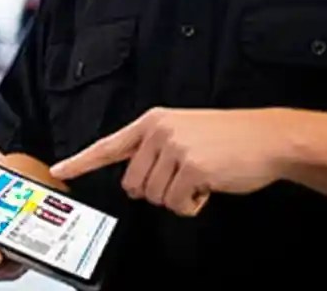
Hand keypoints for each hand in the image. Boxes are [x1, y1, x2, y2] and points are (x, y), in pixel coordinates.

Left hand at [49, 108, 291, 215]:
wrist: (267, 138)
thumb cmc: (230, 138)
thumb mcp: (185, 131)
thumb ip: (155, 150)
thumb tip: (135, 183)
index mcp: (154, 121)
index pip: (109, 145)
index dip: (81, 161)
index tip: (59, 170)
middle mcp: (159, 132)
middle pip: (134, 184)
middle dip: (157, 191)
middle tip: (185, 178)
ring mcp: (175, 149)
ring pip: (154, 197)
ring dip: (178, 198)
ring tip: (202, 177)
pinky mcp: (192, 168)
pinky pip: (177, 204)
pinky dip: (193, 205)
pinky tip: (209, 187)